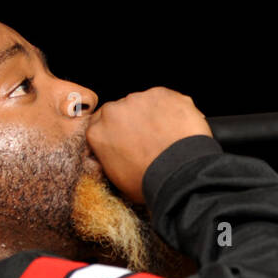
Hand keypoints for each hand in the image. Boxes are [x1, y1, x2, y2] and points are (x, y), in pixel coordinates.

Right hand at [85, 87, 212, 203]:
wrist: (179, 175)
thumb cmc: (149, 183)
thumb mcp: (117, 179)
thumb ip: (109, 160)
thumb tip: (110, 157)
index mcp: (97, 132)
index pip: (101, 125)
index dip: (116, 132)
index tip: (127, 139)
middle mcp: (113, 111)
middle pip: (122, 111)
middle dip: (134, 122)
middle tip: (151, 140)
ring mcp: (138, 99)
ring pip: (145, 104)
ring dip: (154, 115)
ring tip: (169, 137)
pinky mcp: (162, 94)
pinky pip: (168, 100)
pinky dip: (174, 111)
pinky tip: (180, 129)